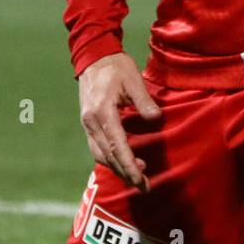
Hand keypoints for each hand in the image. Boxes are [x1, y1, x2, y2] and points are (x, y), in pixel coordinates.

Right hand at [78, 51, 160, 190]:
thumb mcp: (133, 79)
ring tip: (138, 177)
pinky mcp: (89, 124)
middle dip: (126, 173)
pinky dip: (111, 158)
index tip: (141, 179)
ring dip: (118, 168)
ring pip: (101, 155)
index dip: (129, 165)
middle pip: (108, 156)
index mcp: (102, 112)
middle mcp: (91, 122)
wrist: (93, 57)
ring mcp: (88, 124)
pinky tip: (125, 162)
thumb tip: (156, 119)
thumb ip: (144, 101)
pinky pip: (98, 148)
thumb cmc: (116, 66)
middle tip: (145, 187)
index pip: (117, 146)